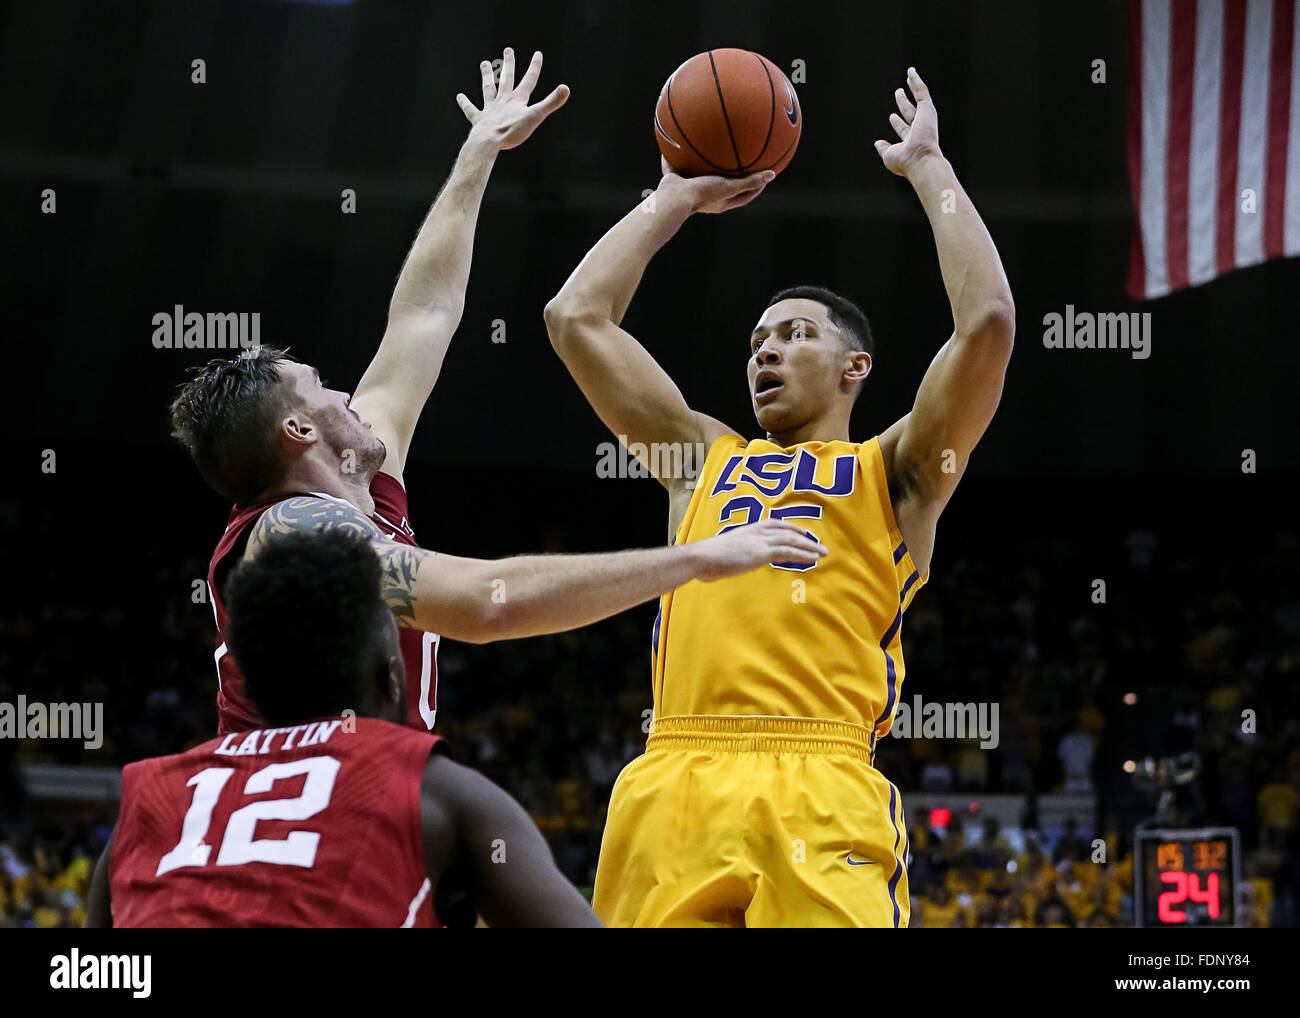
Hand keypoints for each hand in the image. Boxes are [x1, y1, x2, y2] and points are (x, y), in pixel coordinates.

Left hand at [457, 48, 568, 150]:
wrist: (488, 141)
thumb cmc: (512, 131)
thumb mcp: (535, 117)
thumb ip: (550, 102)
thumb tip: (566, 88)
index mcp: (517, 99)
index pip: (528, 80)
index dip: (534, 67)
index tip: (537, 54)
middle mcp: (502, 100)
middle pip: (507, 78)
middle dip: (509, 64)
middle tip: (508, 50)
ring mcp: (490, 108)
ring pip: (488, 88)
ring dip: (487, 76)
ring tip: (485, 64)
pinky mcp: (479, 119)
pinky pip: (471, 109)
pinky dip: (465, 103)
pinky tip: (459, 97)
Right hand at [656, 157, 773, 214]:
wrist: (673, 197)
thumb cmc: (702, 193)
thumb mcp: (729, 186)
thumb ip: (750, 181)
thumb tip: (771, 174)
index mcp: (720, 202)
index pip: (744, 196)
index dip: (756, 187)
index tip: (765, 175)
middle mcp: (707, 197)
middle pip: (724, 185)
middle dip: (733, 174)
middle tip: (744, 161)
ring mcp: (691, 188)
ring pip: (701, 173)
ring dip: (707, 162)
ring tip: (714, 146)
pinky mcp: (678, 179)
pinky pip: (682, 163)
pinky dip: (684, 153)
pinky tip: (685, 137)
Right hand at [694, 518, 827, 580]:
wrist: (702, 557)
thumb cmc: (707, 558)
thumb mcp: (725, 552)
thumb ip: (735, 554)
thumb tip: (734, 562)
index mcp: (749, 529)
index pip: (776, 524)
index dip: (792, 528)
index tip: (803, 533)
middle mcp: (758, 531)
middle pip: (788, 532)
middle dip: (806, 539)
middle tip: (820, 546)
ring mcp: (761, 540)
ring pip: (792, 541)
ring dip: (810, 547)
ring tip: (824, 553)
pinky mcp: (763, 551)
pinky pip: (789, 551)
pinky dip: (803, 554)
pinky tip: (813, 559)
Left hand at [874, 67, 942, 177]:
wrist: (919, 159)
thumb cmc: (905, 162)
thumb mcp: (889, 155)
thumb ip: (884, 149)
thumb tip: (877, 143)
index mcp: (911, 141)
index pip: (904, 129)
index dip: (897, 123)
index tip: (892, 117)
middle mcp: (919, 129)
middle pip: (910, 112)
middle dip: (904, 103)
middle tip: (898, 92)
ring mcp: (924, 119)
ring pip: (918, 99)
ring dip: (913, 86)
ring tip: (909, 75)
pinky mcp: (927, 109)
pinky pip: (922, 92)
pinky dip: (917, 81)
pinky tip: (911, 71)